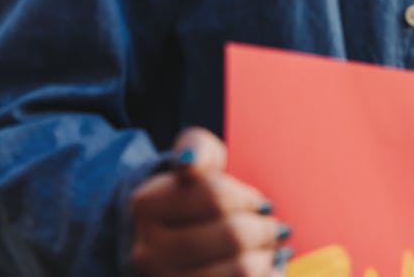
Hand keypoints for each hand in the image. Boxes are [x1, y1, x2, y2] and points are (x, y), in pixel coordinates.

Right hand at [130, 127, 290, 275]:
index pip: (215, 196)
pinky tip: (266, 267)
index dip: (248, 197)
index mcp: (146, 205)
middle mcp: (148, 251)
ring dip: (266, 255)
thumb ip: (197, 149)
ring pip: (242, 269)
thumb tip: (190, 163)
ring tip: (265, 249)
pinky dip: (267, 276)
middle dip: (263, 228)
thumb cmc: (189, 194)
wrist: (161, 240)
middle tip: (267, 226)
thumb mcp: (193, 160)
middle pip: (233, 236)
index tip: (255, 202)